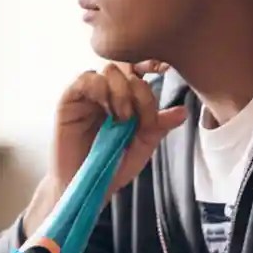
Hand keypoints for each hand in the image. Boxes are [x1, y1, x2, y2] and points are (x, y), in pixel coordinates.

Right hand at [24, 61, 187, 233]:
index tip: (161, 78)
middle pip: (127, 65)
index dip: (154, 69)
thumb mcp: (141, 148)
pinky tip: (104, 109)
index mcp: (128, 99)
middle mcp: (109, 92)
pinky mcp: (69, 100)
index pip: (143, 71)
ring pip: (109, 69)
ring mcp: (89, 95)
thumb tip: (183, 112)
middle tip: (135, 117)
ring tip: (120, 118)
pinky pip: (85, 78)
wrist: (85, 186)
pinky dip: (99, 88)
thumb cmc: (112, 167)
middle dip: (138, 89)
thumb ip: (158, 127)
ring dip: (120, 91)